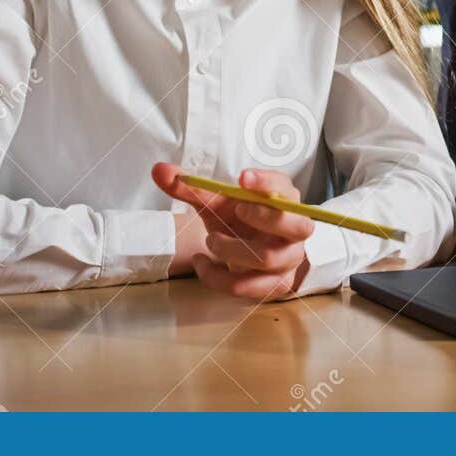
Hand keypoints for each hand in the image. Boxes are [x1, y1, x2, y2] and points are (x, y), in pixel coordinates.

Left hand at [151, 163, 314, 298]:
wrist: (248, 252)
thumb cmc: (237, 220)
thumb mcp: (216, 201)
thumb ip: (190, 187)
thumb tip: (158, 170)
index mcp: (284, 198)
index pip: (284, 187)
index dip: (266, 183)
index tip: (242, 177)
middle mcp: (295, 228)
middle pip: (296, 225)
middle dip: (265, 217)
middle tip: (238, 211)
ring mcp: (289, 259)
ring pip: (267, 258)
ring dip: (231, 250)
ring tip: (210, 241)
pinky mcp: (276, 285)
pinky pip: (248, 285)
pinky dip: (217, 276)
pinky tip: (201, 263)